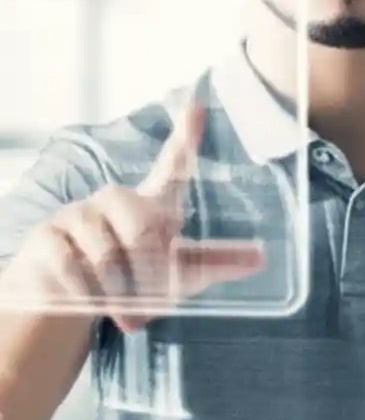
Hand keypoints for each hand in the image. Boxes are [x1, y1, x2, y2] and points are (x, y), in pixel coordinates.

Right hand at [0, 100, 265, 330]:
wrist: (65, 298)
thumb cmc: (131, 276)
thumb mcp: (176, 276)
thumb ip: (213, 265)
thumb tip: (261, 259)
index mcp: (152, 204)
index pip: (172, 165)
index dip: (185, 136)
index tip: (197, 105)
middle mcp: (116, 199)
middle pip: (143, 228)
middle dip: (150, 272)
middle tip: (153, 307)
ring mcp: (78, 214)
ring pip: (107, 254)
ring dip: (120, 292)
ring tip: (127, 314)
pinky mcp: (48, 235)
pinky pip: (72, 266)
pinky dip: (86, 293)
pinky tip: (90, 303)